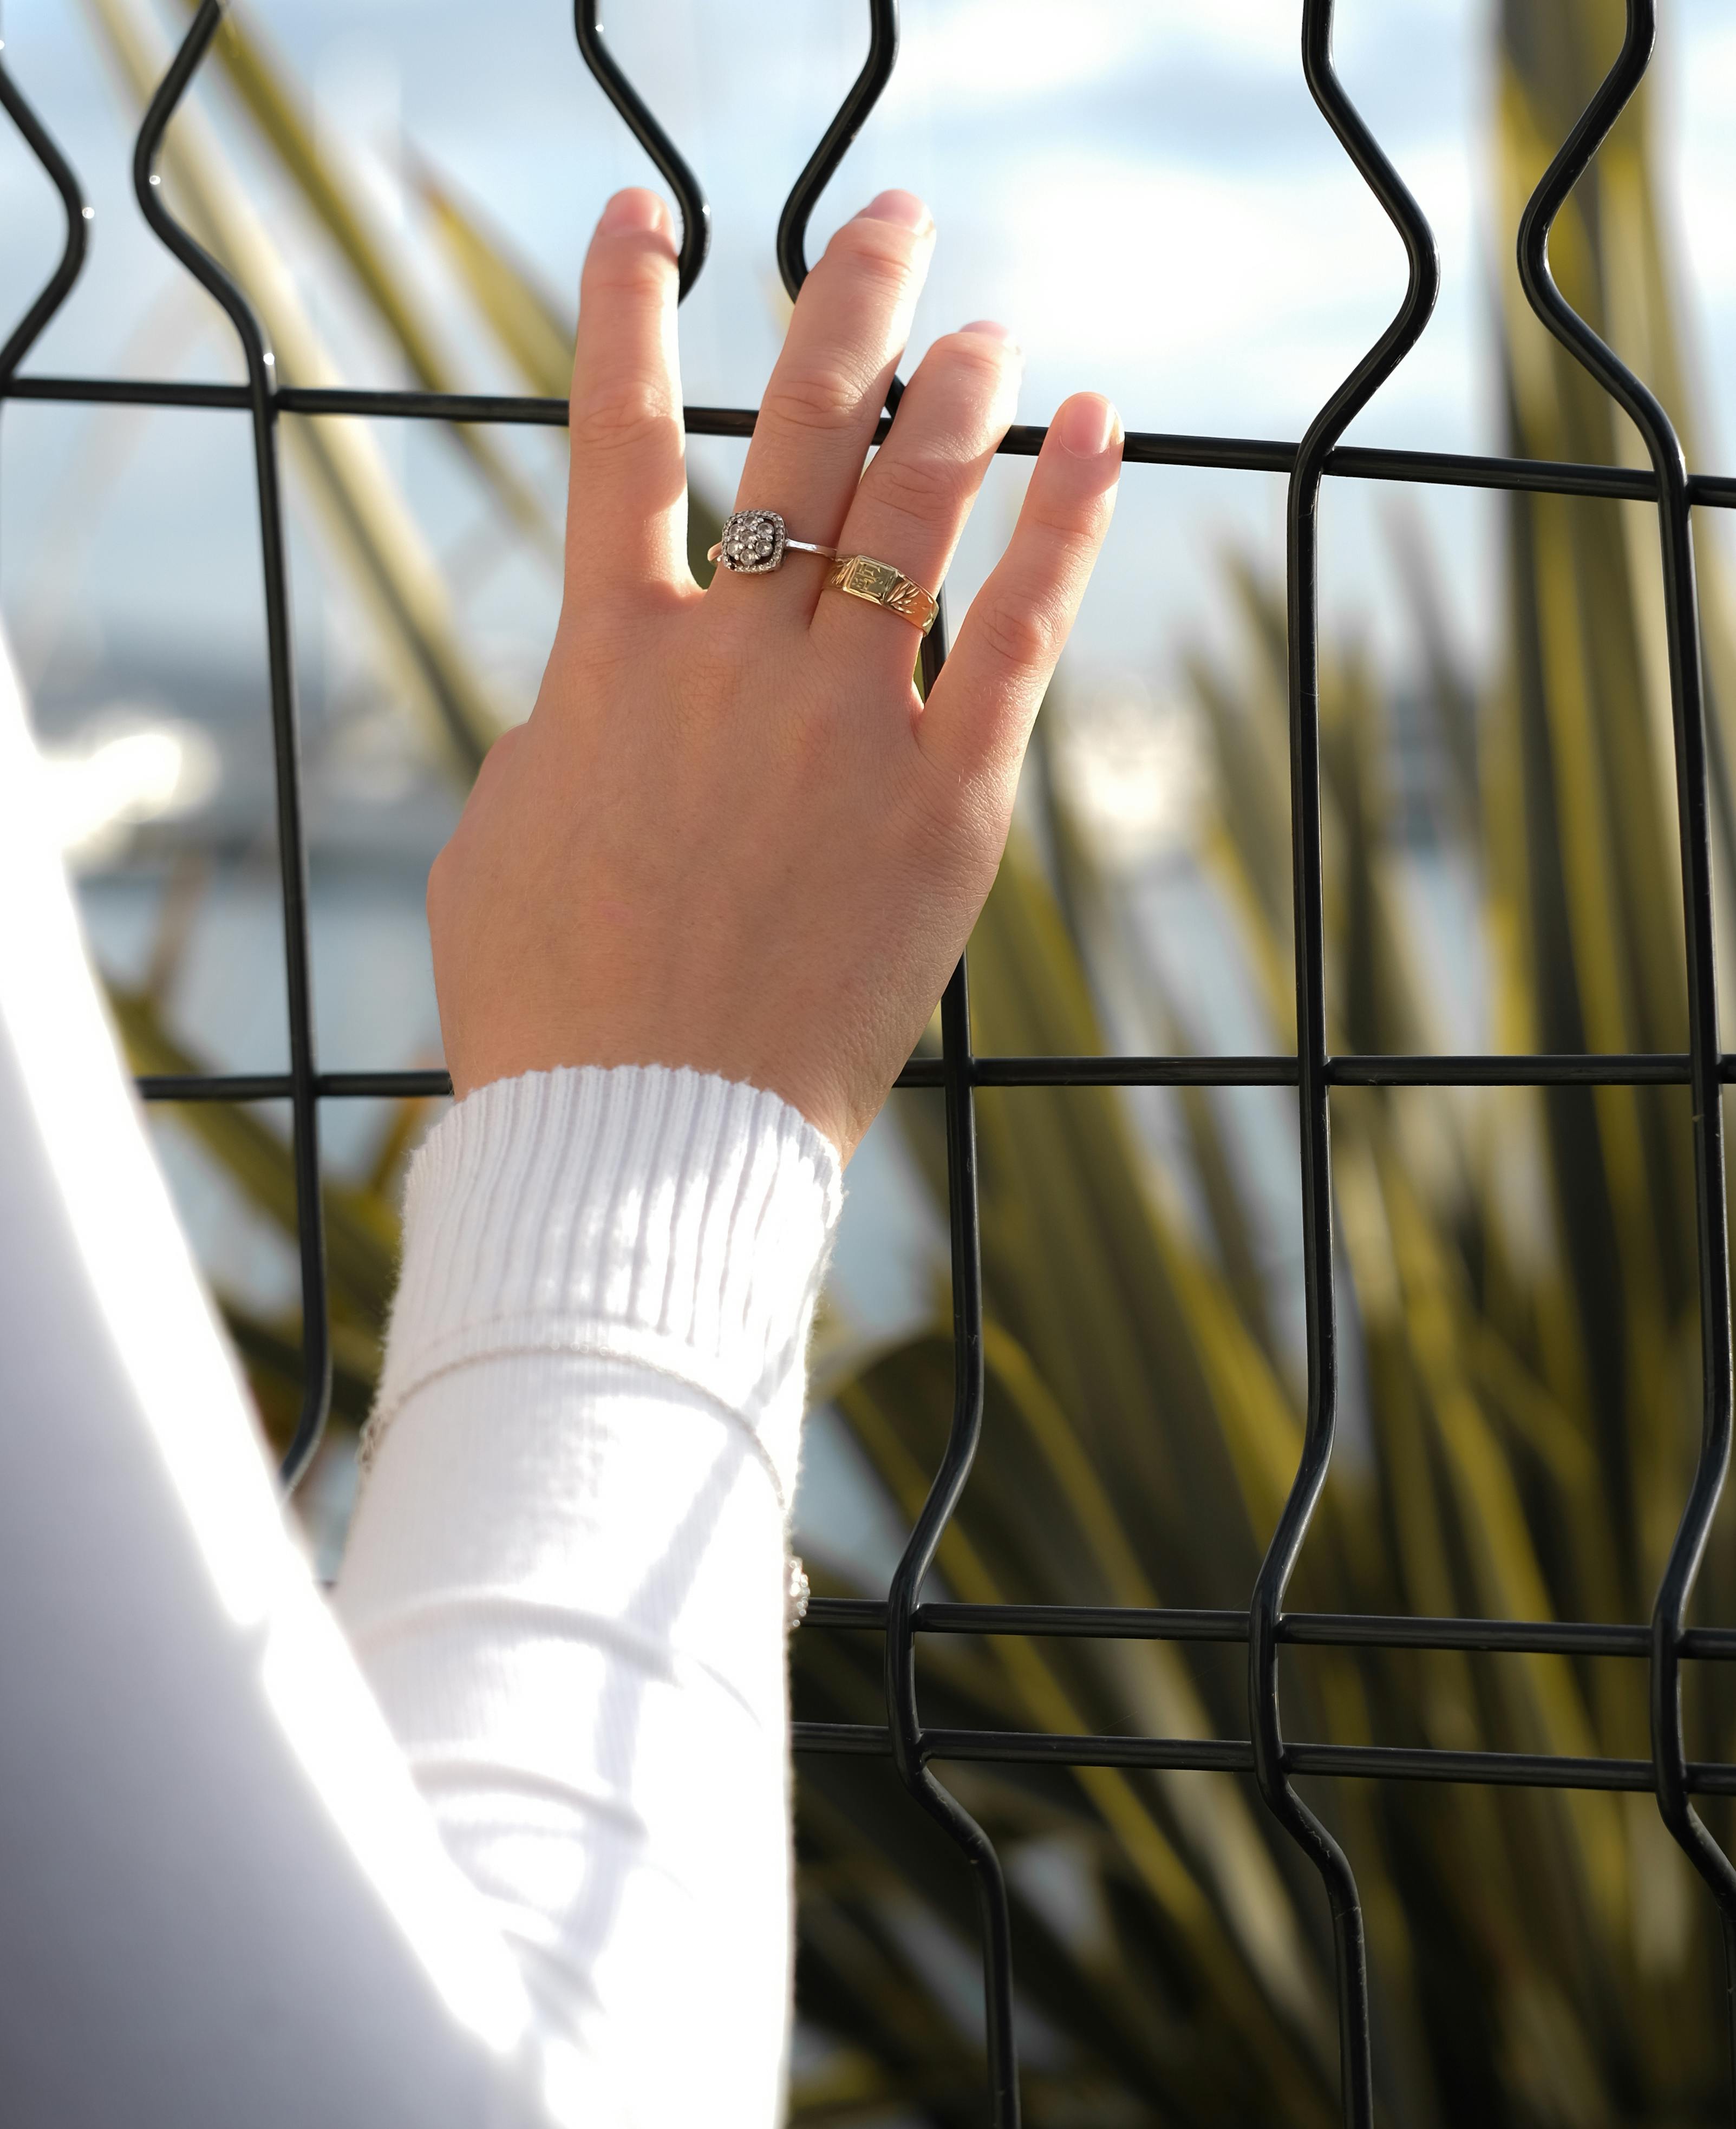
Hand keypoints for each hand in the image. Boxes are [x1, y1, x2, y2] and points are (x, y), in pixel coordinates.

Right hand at [427, 186, 1120, 1160]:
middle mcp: (735, 660)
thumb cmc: (551, 1008)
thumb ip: (566, 732)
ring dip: (958, 395)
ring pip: (917, 503)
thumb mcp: (505, 839)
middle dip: (850, 304)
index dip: (622, 307)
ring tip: (990, 335)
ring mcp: (847, 722)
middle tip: (892, 227)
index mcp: (610, 660)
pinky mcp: (948, 800)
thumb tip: (608, 692)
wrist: (643, 1134)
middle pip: (801, 430)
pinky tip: (1098, 432)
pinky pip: (1019, 627)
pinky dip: (1064, 518)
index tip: (642, 213)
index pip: (615, 435)